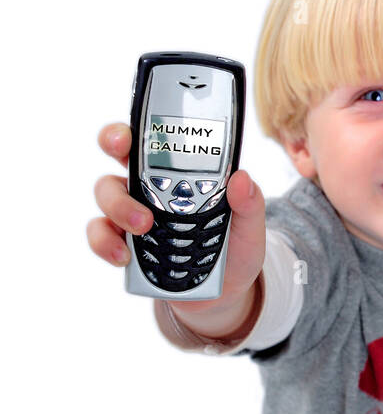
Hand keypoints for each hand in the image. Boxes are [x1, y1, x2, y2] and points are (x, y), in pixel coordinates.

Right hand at [87, 123, 265, 306]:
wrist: (223, 295)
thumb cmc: (234, 251)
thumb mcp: (250, 229)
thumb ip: (250, 205)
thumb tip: (242, 179)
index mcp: (181, 171)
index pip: (156, 134)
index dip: (143, 119)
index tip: (136, 123)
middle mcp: (150, 184)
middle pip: (118, 151)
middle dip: (113, 141)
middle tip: (122, 153)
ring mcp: (132, 212)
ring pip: (106, 192)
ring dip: (119, 204)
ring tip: (144, 226)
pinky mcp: (123, 243)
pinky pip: (100, 235)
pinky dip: (106, 243)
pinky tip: (124, 256)